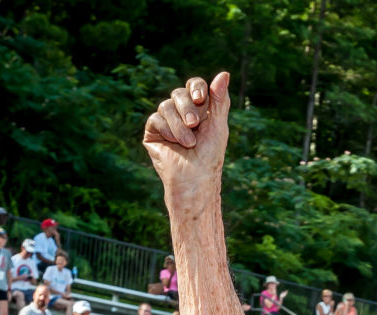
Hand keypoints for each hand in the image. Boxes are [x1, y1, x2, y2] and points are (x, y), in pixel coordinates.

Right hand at [143, 72, 231, 209]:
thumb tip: (224, 73)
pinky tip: (175, 144)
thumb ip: (219, 100)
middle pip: (179, 93)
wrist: (195, 179)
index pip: (194, 86)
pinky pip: (155, 119)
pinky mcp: (152, 133)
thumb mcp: (217, 125)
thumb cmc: (209, 156)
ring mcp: (166, 122)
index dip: (196, 87)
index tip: (201, 98)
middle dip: (188, 108)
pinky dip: (168, 130)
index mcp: (199, 109)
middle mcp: (181, 113)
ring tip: (188, 143)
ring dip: (179, 125)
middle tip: (195, 125)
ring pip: (166, 105)